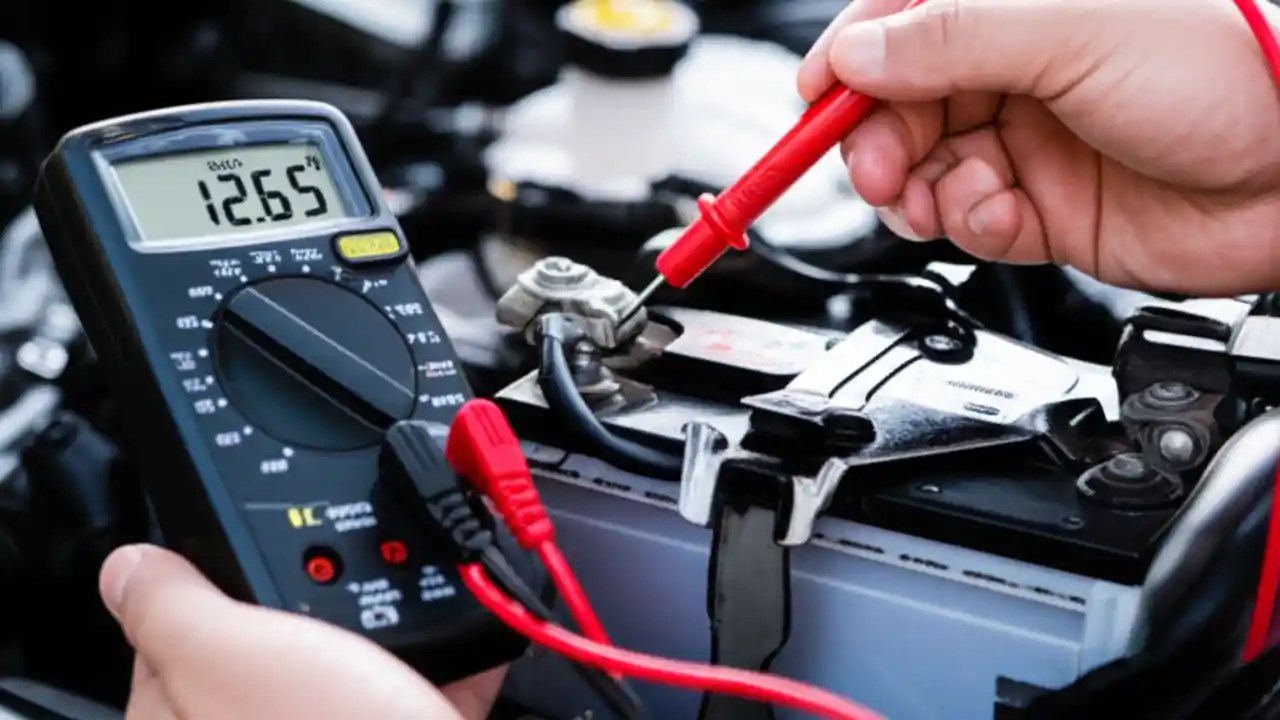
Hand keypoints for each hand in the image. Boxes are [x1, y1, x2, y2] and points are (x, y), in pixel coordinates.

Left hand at [99, 544, 505, 719]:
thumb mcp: (233, 654)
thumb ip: (173, 605)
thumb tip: (127, 566)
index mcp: (184, 715)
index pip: (177, 629)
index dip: (219, 579)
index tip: (263, 548)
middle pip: (276, 643)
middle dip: (322, 603)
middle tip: (353, 574)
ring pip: (355, 666)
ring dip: (394, 629)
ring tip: (422, 595)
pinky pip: (417, 690)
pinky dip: (448, 664)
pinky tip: (466, 636)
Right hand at [798, 0, 1279, 294]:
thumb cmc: (1224, 66)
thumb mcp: (1067, 30)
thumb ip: (950, 41)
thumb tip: (857, 52)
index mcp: (1015, 12)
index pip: (900, 28)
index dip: (847, 65)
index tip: (812, 103)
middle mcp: (1016, 73)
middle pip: (900, 109)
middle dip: (876, 143)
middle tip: (877, 168)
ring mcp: (1029, 142)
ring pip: (928, 173)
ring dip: (920, 191)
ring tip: (941, 196)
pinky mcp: (1046, 209)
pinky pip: (972, 221)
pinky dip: (969, 223)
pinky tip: (997, 213)